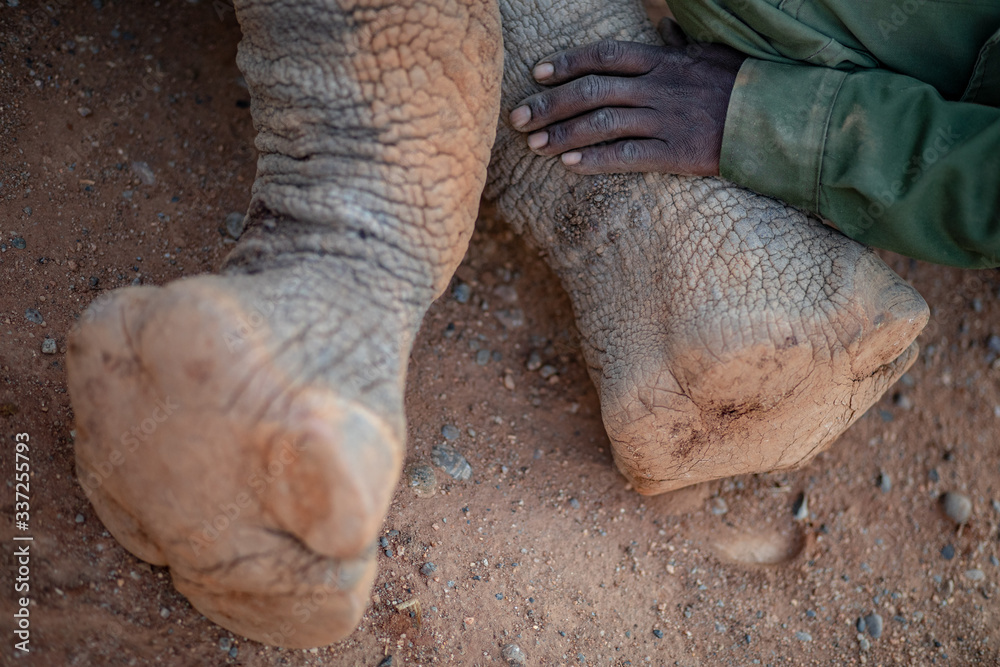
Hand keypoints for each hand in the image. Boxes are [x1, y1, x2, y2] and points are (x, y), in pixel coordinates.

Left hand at [509, 20, 746, 176]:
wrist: (780, 118)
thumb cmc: (744, 83)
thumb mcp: (712, 53)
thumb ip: (680, 44)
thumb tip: (663, 29)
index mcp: (663, 61)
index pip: (604, 55)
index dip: (567, 63)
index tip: (537, 74)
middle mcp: (658, 86)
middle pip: (591, 90)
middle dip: (549, 104)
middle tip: (517, 117)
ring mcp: (666, 119)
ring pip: (602, 123)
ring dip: (563, 135)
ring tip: (532, 146)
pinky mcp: (676, 152)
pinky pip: (629, 156)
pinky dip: (597, 160)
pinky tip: (570, 167)